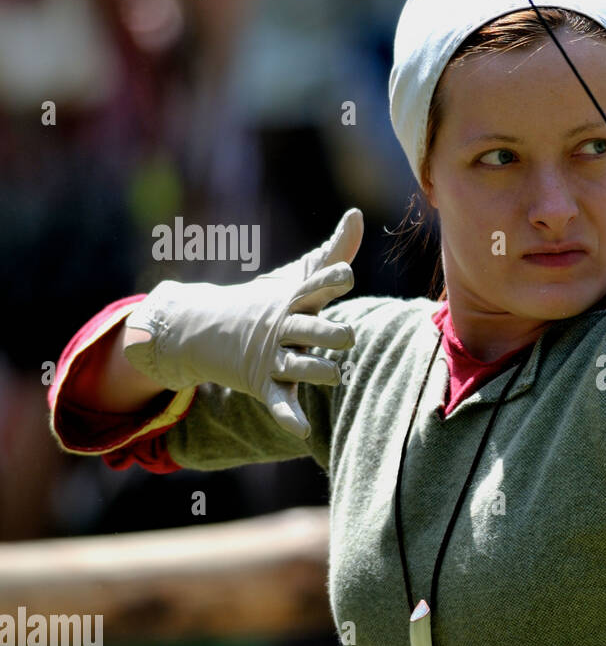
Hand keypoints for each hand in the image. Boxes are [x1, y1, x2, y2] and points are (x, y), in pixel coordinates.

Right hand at [123, 209, 363, 438]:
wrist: (206, 329)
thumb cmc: (270, 301)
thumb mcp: (300, 276)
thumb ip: (335, 250)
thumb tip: (359, 214)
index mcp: (294, 300)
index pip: (314, 286)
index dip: (330, 280)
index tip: (346, 274)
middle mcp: (284, 328)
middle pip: (308, 330)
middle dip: (326, 333)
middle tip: (347, 336)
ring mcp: (273, 357)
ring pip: (298, 367)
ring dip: (315, 371)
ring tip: (334, 374)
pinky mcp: (266, 384)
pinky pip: (279, 403)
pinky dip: (288, 417)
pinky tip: (302, 431)